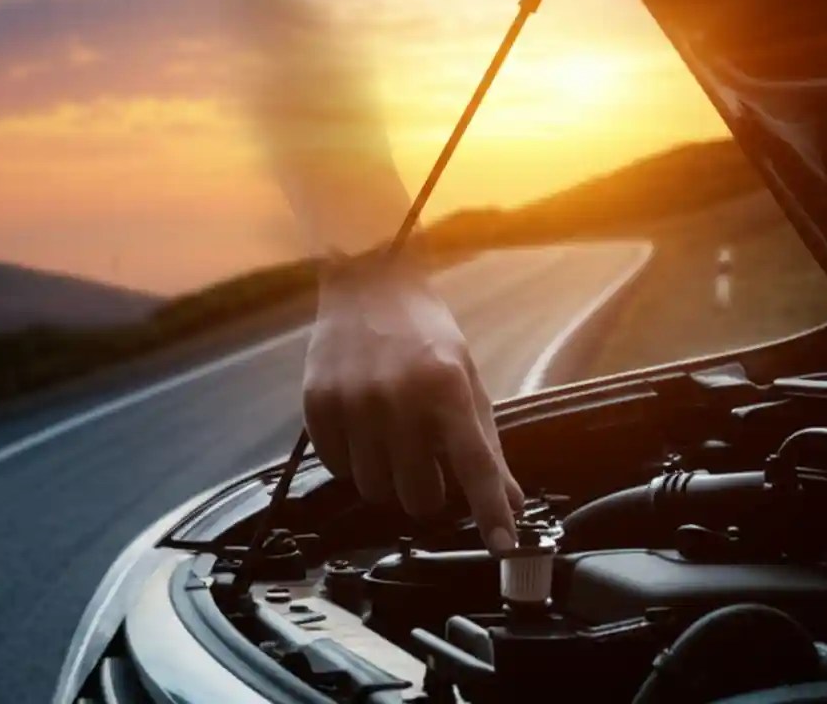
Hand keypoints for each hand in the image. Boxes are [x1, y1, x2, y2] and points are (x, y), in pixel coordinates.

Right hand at [302, 253, 524, 550]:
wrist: (365, 281)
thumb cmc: (422, 329)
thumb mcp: (466, 378)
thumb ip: (484, 443)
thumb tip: (509, 500)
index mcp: (445, 388)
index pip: (474, 467)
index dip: (490, 513)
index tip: (503, 544)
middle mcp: (398, 399)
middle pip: (418, 494)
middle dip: (428, 494)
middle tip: (427, 470)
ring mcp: (353, 404)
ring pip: (374, 489)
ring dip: (388, 481)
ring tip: (392, 448)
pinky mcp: (318, 406)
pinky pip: (337, 468)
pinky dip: (353, 463)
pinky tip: (363, 435)